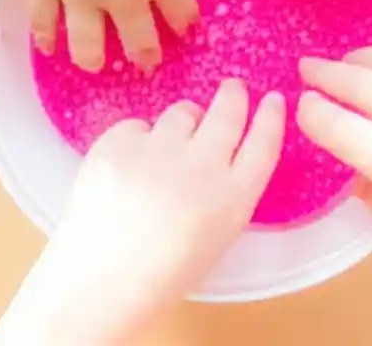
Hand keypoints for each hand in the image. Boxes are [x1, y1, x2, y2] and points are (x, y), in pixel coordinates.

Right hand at [20, 0, 216, 72]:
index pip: (181, 13)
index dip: (185, 23)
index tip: (185, 26)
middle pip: (140, 43)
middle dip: (147, 55)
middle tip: (147, 61)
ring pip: (88, 46)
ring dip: (95, 59)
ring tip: (96, 64)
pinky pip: (43, 22)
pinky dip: (46, 38)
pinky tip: (49, 46)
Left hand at [32, 81, 284, 343]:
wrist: (99, 282)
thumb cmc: (160, 274)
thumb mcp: (215, 238)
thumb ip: (224, 195)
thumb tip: (219, 158)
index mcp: (233, 198)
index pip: (264, 143)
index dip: (270, 117)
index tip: (272, 99)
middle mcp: (203, 165)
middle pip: (228, 112)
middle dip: (233, 95)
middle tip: (232, 88)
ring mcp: (160, 149)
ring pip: (182, 113)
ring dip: (183, 122)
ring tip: (169, 148)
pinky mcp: (120, 141)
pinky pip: (138, 127)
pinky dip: (137, 141)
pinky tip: (128, 169)